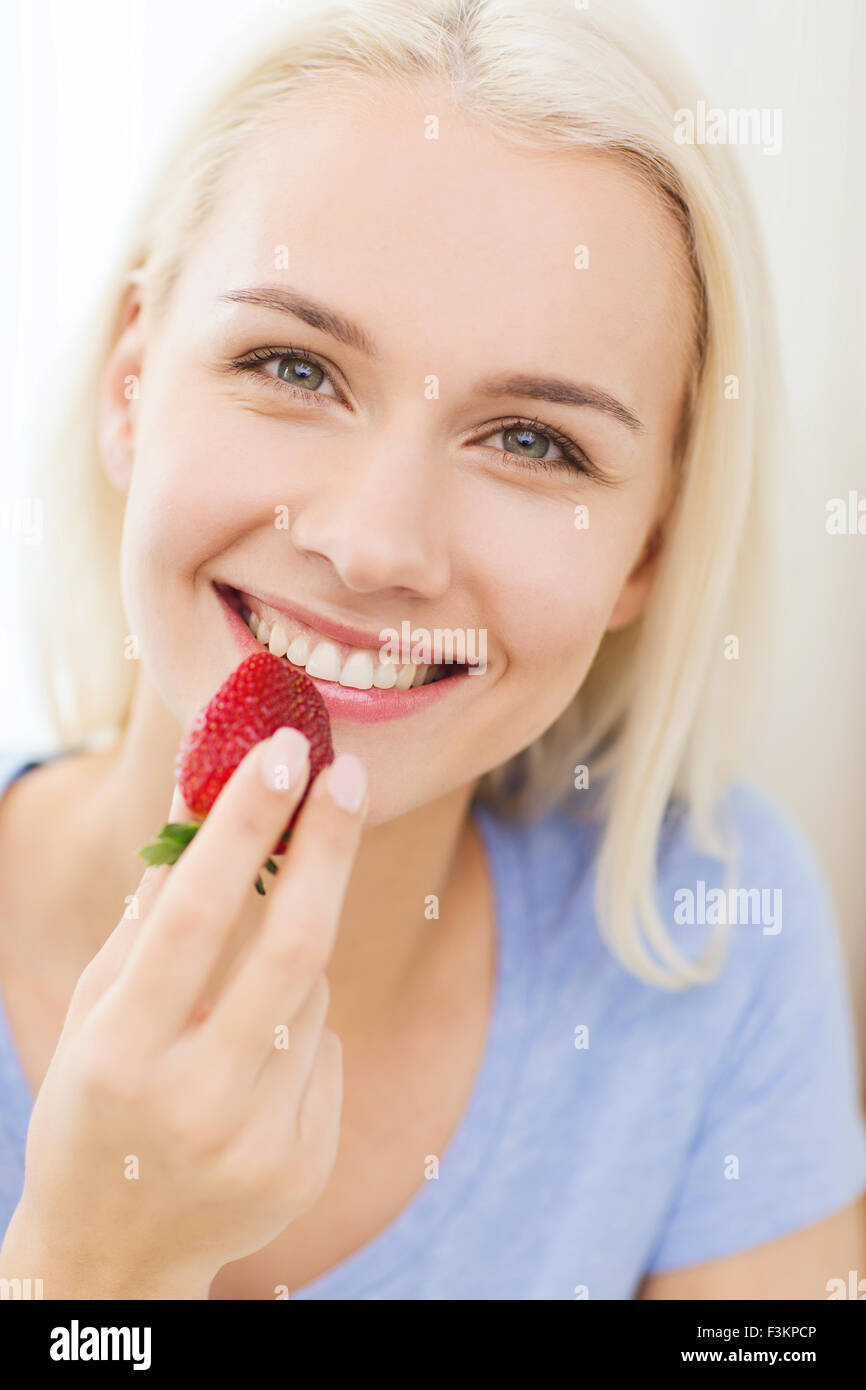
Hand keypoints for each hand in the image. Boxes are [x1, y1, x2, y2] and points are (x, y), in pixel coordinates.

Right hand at [0, 728, 367, 1298]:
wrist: (113, 1253)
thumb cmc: (95, 1101)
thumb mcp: (94, 1009)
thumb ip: (150, 914)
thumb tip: (203, 796)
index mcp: (120, 1051)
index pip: (195, 916)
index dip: (244, 827)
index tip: (286, 754)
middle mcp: (193, 1101)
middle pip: (292, 949)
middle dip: (328, 848)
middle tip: (352, 775)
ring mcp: (257, 1142)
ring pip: (313, 995)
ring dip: (293, 958)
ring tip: (235, 998)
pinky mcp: (304, 1166)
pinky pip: (325, 1050)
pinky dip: (299, 1027)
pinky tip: (250, 1068)